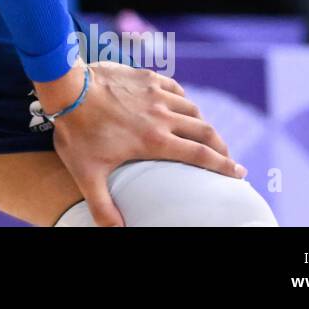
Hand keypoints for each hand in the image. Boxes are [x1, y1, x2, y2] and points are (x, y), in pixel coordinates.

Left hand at [43, 60, 242, 226]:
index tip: (240, 173)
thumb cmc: (77, 131)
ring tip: (205, 134)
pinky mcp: (145, 77)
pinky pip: (175, 88)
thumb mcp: (87, 174)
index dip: (224, 166)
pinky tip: (180, 105)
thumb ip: (103, 206)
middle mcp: (162, 116)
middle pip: (205, 131)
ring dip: (202, 122)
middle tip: (227, 156)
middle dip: (221, 145)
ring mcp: (155, 94)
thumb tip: (116, 231)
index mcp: (155, 140)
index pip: (201, 155)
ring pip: (192, 108)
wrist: (68, 87)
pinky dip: (183, 99)